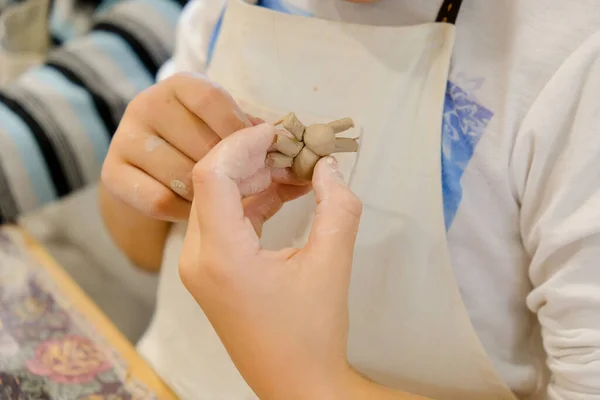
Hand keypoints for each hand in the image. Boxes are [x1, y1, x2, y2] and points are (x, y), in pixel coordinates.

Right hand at [101, 72, 263, 220]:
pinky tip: (199, 210)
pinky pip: (158, 199)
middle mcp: (145, 105)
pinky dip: (184, 210)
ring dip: (210, 193)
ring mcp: (124, 139)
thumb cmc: (206, 144)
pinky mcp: (111, 175)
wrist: (156, 171)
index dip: (240, 130)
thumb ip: (254, 136)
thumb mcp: (230, 130)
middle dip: (232, 167)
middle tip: (256, 184)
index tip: (262, 152)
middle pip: (198, 141)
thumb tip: (291, 150)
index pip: (211, 101)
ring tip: (230, 198)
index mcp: (179, 86)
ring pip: (180, 173)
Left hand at [178, 122, 363, 398]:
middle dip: (255, 156)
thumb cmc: (313, 332)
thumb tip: (328, 165)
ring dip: (255, 177)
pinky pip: (225, 220)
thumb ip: (337, 205)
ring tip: (298, 167)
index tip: (282, 130)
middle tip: (297, 146)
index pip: (213, 174)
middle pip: (212, 182)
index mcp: (220, 256)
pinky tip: (287, 191)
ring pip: (218, 199)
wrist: (297, 383)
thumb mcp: (332, 263)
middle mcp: (197, 257)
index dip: (245, 142)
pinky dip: (253, 200)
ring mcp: (199, 266)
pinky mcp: (211, 271)